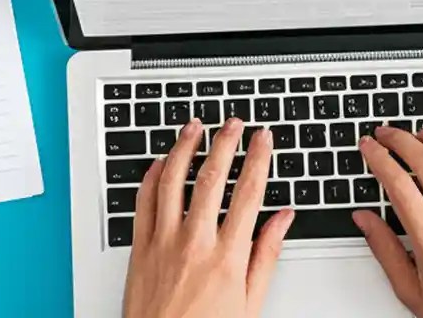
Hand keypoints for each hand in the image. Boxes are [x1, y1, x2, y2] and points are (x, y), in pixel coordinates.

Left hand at [123, 118, 294, 317]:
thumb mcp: (250, 302)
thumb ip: (266, 255)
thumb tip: (282, 219)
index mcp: (228, 257)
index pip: (248, 193)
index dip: (259, 159)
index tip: (263, 138)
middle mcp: (194, 244)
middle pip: (211, 178)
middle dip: (225, 143)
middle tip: (233, 123)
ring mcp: (163, 243)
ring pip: (172, 181)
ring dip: (185, 148)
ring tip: (195, 127)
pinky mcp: (139, 249)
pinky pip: (142, 203)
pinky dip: (151, 177)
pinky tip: (160, 162)